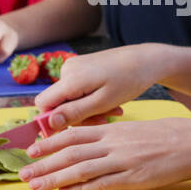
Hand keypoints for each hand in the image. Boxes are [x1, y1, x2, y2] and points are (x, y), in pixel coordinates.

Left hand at [19, 117, 190, 189]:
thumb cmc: (168, 135)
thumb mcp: (135, 129)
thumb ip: (113, 136)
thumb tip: (94, 142)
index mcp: (113, 130)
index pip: (73, 135)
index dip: (49, 143)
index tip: (31, 150)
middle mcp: (112, 144)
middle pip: (70, 153)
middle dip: (43, 164)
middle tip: (22, 174)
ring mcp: (122, 161)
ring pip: (80, 169)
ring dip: (54, 178)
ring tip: (36, 186)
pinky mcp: (133, 178)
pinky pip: (101, 184)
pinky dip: (80, 189)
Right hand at [32, 43, 159, 130]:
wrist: (146, 59)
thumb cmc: (128, 80)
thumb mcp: (103, 103)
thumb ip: (75, 113)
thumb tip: (49, 123)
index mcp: (70, 79)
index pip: (43, 104)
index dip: (52, 121)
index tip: (72, 130)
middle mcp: (67, 69)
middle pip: (58, 103)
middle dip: (78, 116)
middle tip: (103, 120)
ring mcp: (74, 66)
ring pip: (70, 99)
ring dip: (88, 110)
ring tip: (112, 111)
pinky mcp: (82, 67)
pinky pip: (78, 90)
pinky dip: (92, 99)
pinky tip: (110, 102)